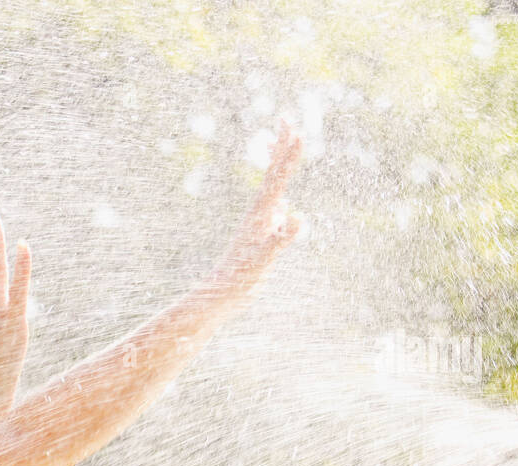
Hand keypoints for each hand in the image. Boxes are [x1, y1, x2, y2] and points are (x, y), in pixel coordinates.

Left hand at [209, 119, 302, 301]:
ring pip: (272, 188)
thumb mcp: (263, 260)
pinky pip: (272, 210)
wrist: (221, 296)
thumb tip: (296, 217)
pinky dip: (278, 197)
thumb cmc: (240, 280)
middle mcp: (259, 214)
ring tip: (278, 145)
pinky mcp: (260, 236)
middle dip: (281, 147)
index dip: (288, 155)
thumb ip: (280, 239)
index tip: (296, 130)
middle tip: (285, 118)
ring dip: (278, 165)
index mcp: (260, 215)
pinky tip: (281, 202)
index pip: (277, 179)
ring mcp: (260, 224)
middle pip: (272, 174)